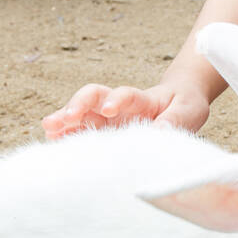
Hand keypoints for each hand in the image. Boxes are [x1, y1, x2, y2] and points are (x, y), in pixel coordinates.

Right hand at [42, 80, 210, 138]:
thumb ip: (175, 120)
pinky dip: (66, 135)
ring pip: (81, 112)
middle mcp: (120, 105)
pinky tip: (53, 143)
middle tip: (65, 117)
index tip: (110, 109)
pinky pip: (81, 130)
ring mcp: (108, 117)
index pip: (127, 94)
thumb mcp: (189, 111)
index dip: (117, 99)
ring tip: (48, 128)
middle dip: (78, 105)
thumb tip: (160, 131)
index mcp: (143, 99)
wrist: (179, 100)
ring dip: (64, 118)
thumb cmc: (184, 106)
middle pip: (94, 96)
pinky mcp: (103, 130)